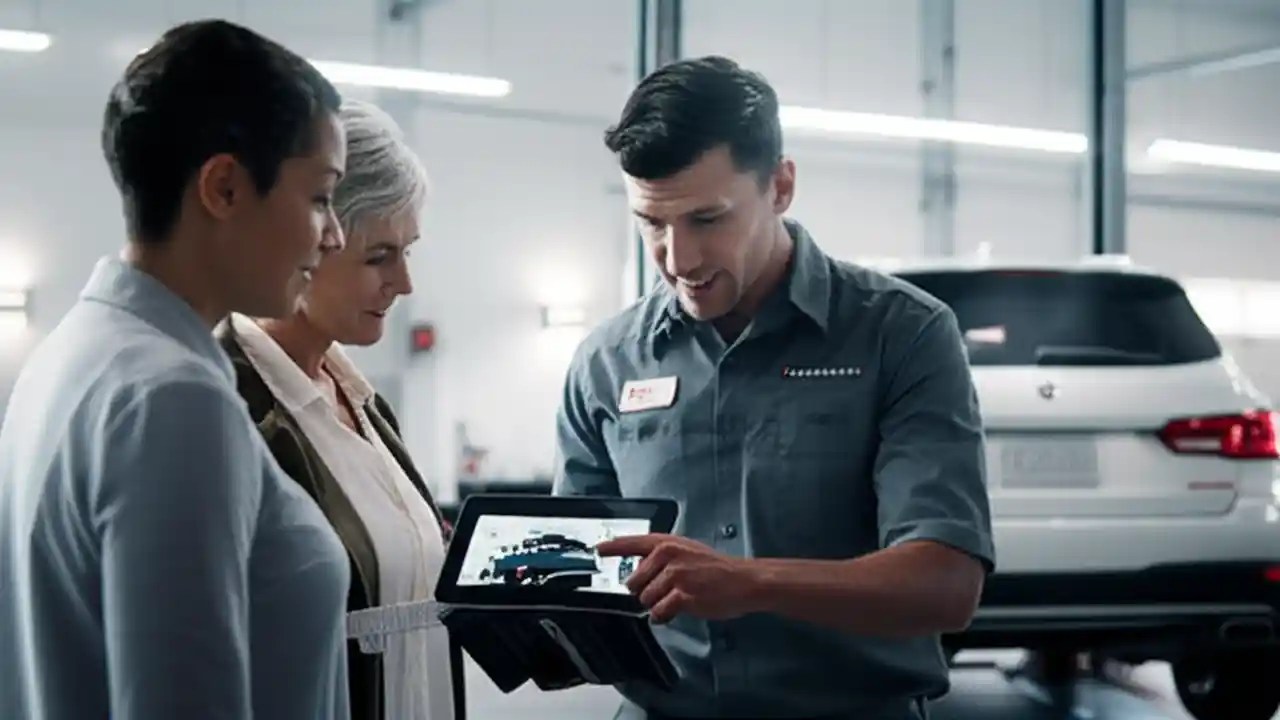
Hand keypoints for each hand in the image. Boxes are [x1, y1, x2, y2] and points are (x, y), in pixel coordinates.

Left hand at [596, 534, 761, 623]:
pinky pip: (658, 613)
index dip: (613, 547)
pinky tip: (679, 609)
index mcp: (668, 543)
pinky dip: (665, 616)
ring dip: (659, 604)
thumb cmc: (716, 568)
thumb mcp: (687, 550)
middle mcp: (668, 556)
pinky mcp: (682, 596)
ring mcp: (675, 576)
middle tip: (668, 589)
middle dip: (646, 591)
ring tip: (679, 597)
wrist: (744, 580)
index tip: (599, 549)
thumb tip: (638, 567)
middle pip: (634, 582)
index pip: (633, 542)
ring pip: (645, 600)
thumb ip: (662, 556)